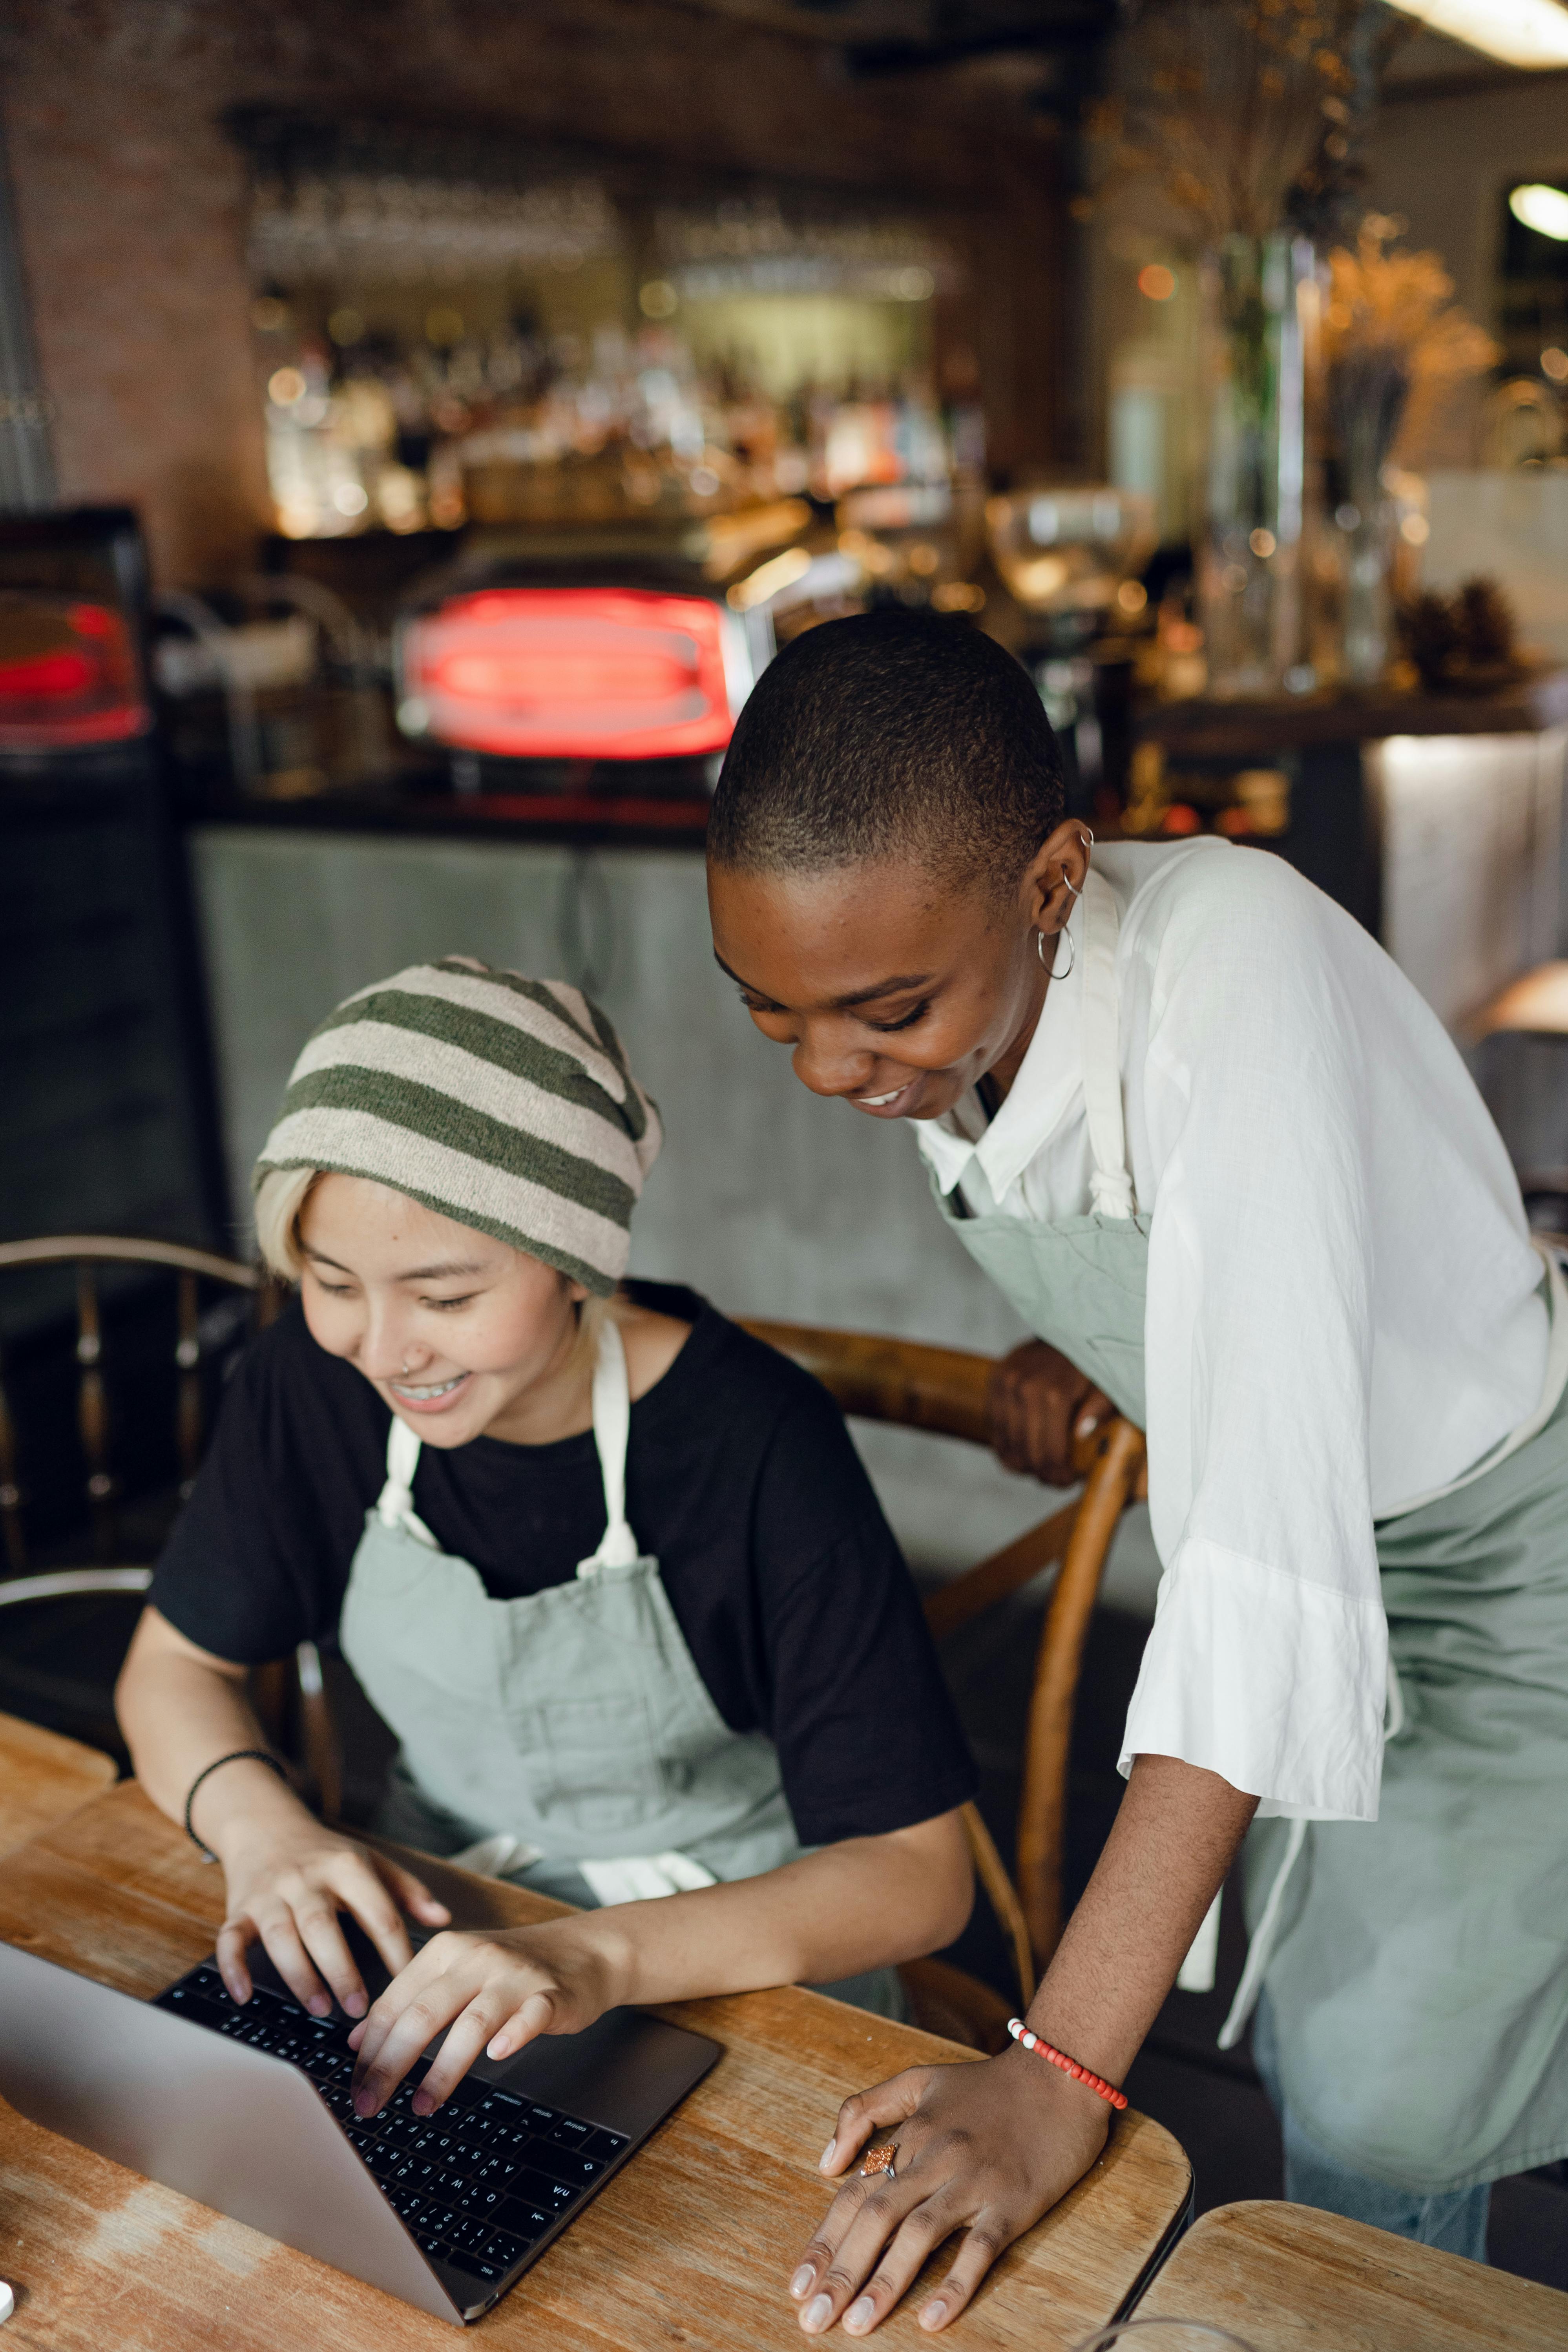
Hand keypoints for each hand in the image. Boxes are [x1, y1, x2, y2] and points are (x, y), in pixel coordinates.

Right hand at [215, 1808, 450, 2021]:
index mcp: (346, 1867)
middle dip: (340, 1969)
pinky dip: (233, 1968)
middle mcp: (306, 1879)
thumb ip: (409, 1891)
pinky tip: (244, 1996)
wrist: (266, 1825)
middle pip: (322, 1926)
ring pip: (280, 1936)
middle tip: (358, 2008)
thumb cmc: (328, 1854)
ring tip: (320, 2008)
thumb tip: (444, 1920)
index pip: (377, 1911)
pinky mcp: (239, 1908)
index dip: (395, 1949)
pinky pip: (230, 1939)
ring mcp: (270, 1894)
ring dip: (299, 1975)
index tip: (408, 1983)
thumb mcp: (372, 1861)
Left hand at [347, 1920, 624, 2118]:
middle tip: (369, 2104)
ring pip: (471, 2023)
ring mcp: (515, 1977)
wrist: (583, 1950)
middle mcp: (476, 1959)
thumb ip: (408, 2000)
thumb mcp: (454, 1972)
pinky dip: (513, 2036)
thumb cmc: (510, 1968)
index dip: (369, 2048)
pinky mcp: (551, 1995)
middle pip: (423, 2014)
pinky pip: (530, 2016)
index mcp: (445, 1951)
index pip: (394, 2003)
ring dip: (442, 2070)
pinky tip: (497, 2056)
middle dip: (390, 2065)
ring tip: (422, 2105)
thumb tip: (356, 2042)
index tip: (354, 2085)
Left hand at [788, 2049, 1109, 2335]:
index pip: (854, 2194)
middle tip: (813, 2319)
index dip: (824, 2241)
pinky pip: (980, 2247)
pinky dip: (955, 2283)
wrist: (1060, 2074)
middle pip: (877, 2217)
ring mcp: (974, 2181)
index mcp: (911, 2134)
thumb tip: (827, 2164)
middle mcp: (935, 2157)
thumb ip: (866, 2109)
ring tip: (857, 2324)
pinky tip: (932, 2318)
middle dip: (841, 2271)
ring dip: (885, 2282)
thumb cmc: (988, 2084)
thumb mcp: (919, 2080)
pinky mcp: (1014, 2201)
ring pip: (920, 2235)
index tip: (797, 2285)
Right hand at [987, 1340, 1112, 1486]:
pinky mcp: (994, 1380)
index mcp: (1054, 1394)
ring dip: (1022, 1464)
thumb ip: (1100, 1410)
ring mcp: (1005, 1384)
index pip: (1050, 1453)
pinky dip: (1006, 1446)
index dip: (1058, 1476)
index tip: (1069, 1480)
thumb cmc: (1093, 1361)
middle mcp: (1024, 1389)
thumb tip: (1082, 1436)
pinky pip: (994, 1426)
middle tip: (1056, 1479)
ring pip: (1006, 1443)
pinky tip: (1022, 1453)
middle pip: (1026, 1453)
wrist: (1067, 1325)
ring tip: (1039, 1468)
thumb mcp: (1108, 1384)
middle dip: (1042, 1474)